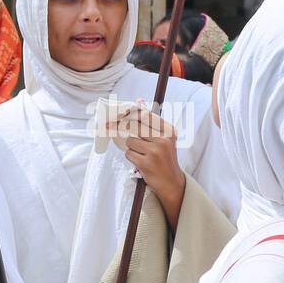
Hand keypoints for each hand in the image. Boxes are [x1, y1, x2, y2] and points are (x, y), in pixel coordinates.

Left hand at [111, 103, 185, 226]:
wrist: (171, 182)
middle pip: (135, 127)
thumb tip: (139, 100)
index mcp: (169, 131)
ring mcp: (155, 151)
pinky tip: (141, 162)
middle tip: (112, 127)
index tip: (119, 113)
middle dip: (122, 127)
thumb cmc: (164, 158)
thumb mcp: (163, 138)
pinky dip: (132, 157)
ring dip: (131, 148)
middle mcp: (163, 140)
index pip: (146, 116)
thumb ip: (151, 121)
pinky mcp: (146, 163)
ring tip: (142, 154)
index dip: (131, 113)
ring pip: (130, 141)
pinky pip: (129, 154)